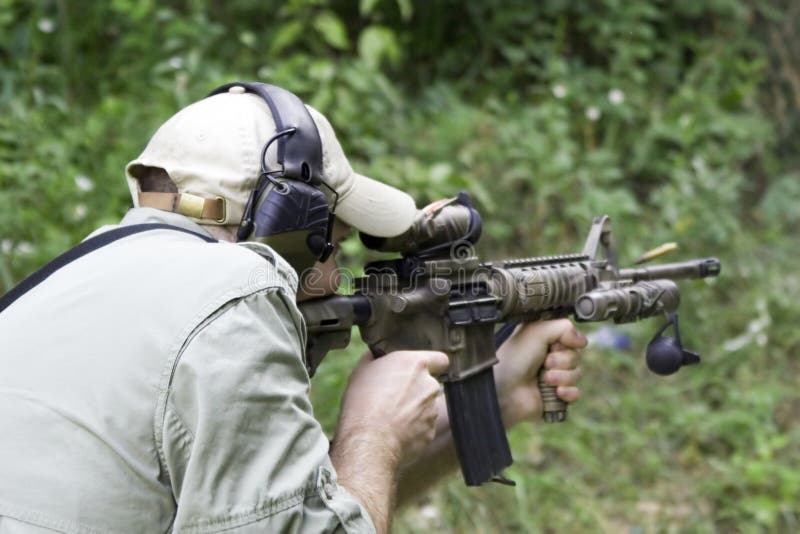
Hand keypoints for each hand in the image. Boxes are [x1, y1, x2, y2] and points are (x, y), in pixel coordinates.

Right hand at [335, 350, 449, 465]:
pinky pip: (423, 427)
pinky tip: (393, 431)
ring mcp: (432, 410)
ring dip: (413, 410)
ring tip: (389, 417)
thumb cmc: (362, 402)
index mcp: (415, 364)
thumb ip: (377, 358)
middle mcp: (430, 385)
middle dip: (415, 390)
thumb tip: (377, 355)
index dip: (432, 364)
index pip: (440, 359)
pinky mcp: (430, 432)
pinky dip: (412, 429)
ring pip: (426, 407)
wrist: (368, 440)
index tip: (419, 371)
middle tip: (392, 397)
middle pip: (428, 384)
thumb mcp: (362, 370)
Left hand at [493, 319, 586, 426]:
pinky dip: (567, 392)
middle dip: (562, 361)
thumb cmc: (514, 359)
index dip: (567, 342)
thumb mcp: (536, 331)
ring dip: (562, 377)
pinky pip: (576, 393)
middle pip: (576, 355)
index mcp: (544, 338)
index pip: (572, 337)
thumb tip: (582, 340)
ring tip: (545, 379)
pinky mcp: (556, 396)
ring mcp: (554, 376)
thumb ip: (563, 327)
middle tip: (545, 363)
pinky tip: (556, 392)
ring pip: (577, 374)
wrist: (505, 391)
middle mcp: (550, 355)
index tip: (554, 345)